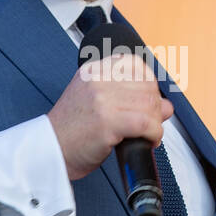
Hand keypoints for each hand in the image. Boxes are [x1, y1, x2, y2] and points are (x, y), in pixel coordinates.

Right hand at [47, 53, 174, 181]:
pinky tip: (149, 141)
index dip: (148, 83)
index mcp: (93, 71)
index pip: (134, 64)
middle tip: (149, 124)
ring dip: (155, 122)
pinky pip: (146, 123)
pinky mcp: (107, 121)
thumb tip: (166, 106)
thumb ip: (129, 99)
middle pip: (146, 85)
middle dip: (155, 107)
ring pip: (149, 104)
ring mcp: (101, 99)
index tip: (148, 101)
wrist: (49, 151)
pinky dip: (154, 134)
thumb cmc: (71, 132)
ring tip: (147, 134)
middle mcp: (97, 80)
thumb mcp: (97, 105)